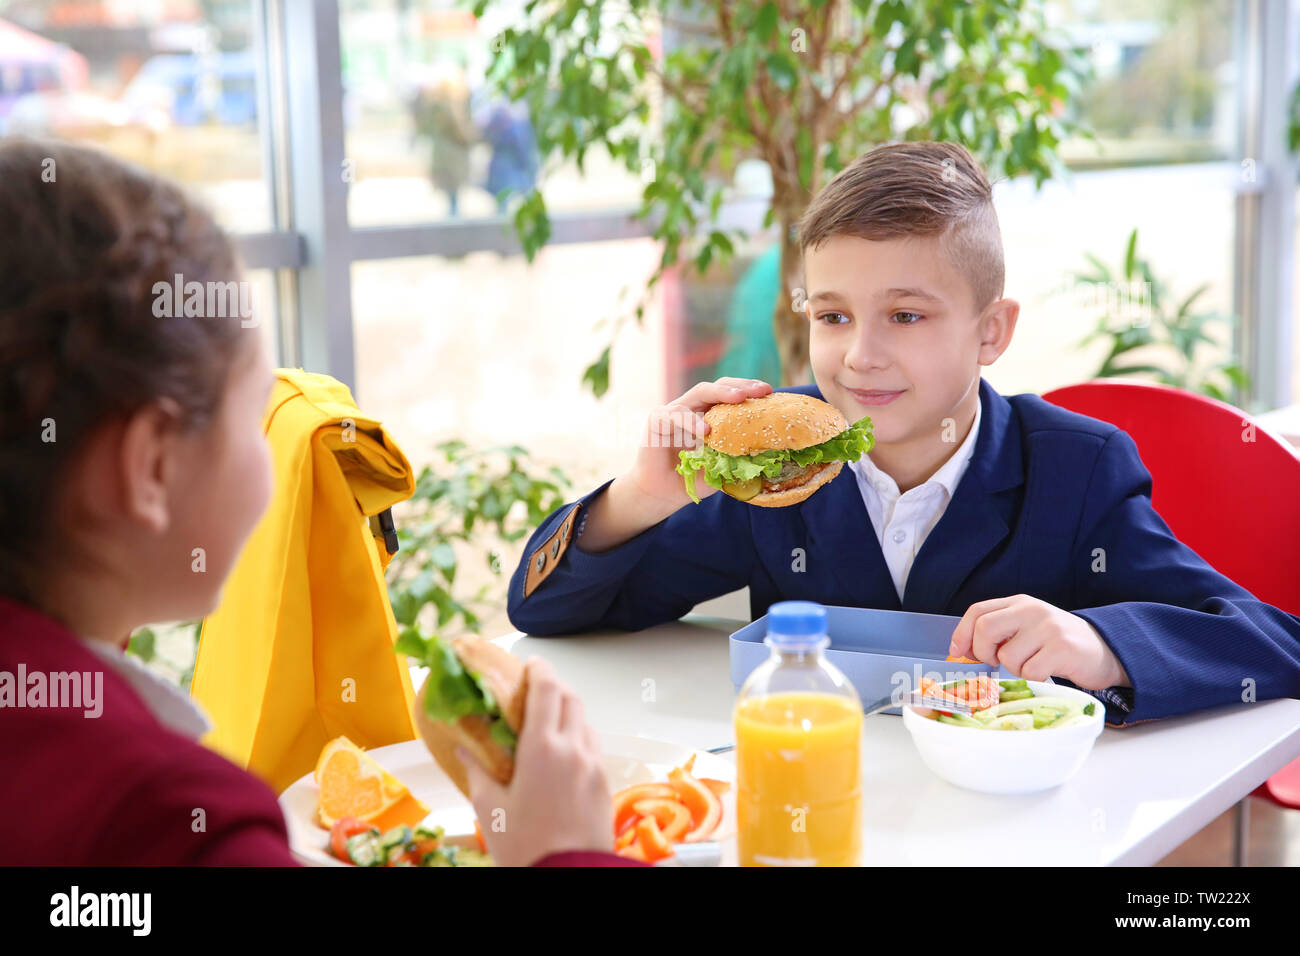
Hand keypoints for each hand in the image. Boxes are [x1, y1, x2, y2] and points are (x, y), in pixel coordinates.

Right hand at [457, 657, 613, 866]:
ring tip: (547, 724)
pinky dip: (578, 738)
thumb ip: (479, 772)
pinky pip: (593, 748)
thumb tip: (465, 750)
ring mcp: (594, 765)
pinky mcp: (605, 783)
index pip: (548, 688)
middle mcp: (574, 748)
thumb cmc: (524, 845)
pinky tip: (562, 755)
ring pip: (585, 722)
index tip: (530, 664)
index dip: (540, 669)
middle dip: (555, 687)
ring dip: (569, 713)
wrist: (569, 875)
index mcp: (543, 747)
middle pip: (572, 698)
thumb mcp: (490, 808)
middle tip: (536, 689)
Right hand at [625, 377, 772, 510]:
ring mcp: (674, 410)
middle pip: (719, 386)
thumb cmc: (694, 479)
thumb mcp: (723, 466)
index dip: (750, 391)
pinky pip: (677, 415)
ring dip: (720, 394)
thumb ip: (740, 457)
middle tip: (760, 390)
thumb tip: (770, 455)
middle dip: (741, 386)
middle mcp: (693, 407)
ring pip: (700, 392)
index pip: (732, 394)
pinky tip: (705, 431)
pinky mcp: (657, 419)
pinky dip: (692, 422)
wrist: (663, 494)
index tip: (770, 393)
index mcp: (709, 414)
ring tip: (738, 399)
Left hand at [948, 594, 1129, 689]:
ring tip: (1034, 663)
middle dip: (984, 653)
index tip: (959, 652)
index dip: (962, 633)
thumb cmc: (1057, 644)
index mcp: (1019, 603)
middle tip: (998, 662)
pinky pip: (1030, 672)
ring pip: (1008, 657)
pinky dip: (1034, 678)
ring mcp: (1048, 628)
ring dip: (1016, 669)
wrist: (1104, 650)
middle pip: (985, 629)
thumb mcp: (1027, 628)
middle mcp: (1031, 610)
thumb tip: (963, 651)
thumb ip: (999, 632)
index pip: (978, 611)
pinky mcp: (1062, 648)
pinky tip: (1048, 670)